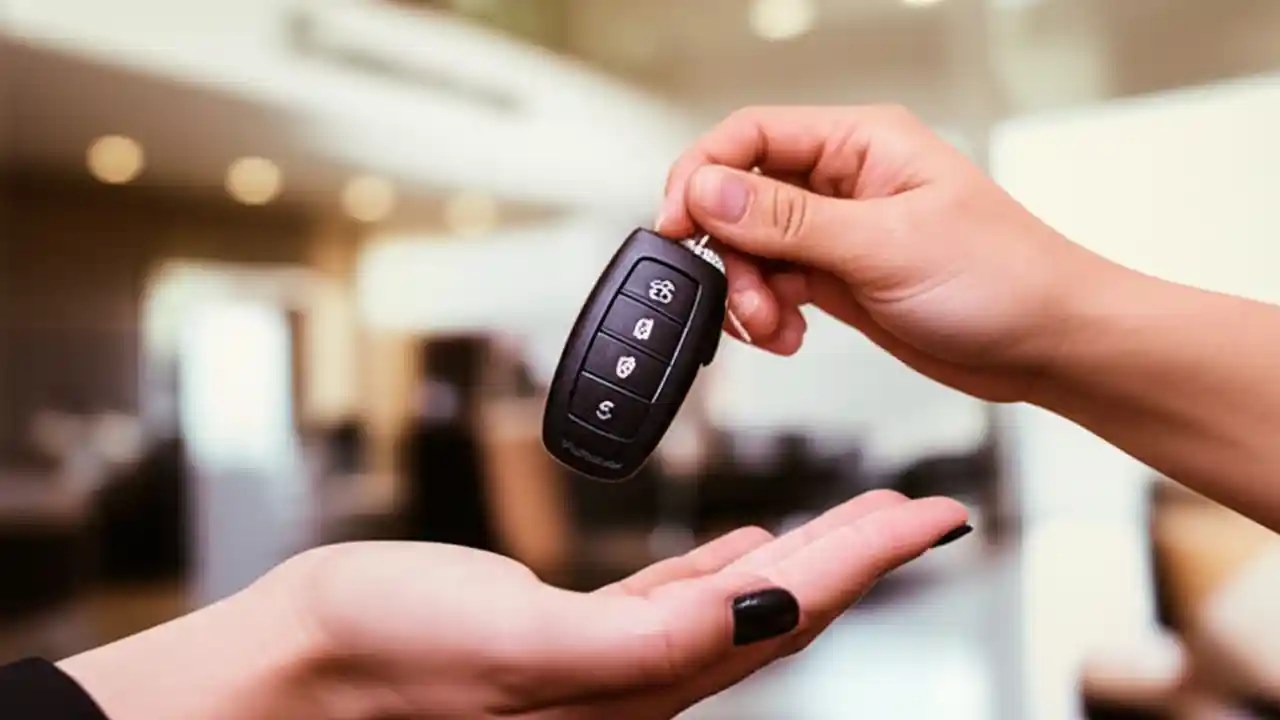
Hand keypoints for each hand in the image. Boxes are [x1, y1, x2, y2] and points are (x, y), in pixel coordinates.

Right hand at [61, 491, 967, 719]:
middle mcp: (642, 682)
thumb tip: (765, 609)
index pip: (786, 613)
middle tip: (919, 507)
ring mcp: (609, 660)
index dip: (868, 560)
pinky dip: (729, 565)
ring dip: (810, 553)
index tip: (930, 516)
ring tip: (862, 518)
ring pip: (743, 598)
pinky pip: (678, 600)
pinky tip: (754, 541)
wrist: (300, 669)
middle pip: (782, 606)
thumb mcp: (525, 645)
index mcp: (643, 688)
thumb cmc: (389, 657)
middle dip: (859, 553)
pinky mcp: (571, 634)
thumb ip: (650, 639)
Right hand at [657, 105, 1109, 401]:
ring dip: (748, 293)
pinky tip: (788, 335)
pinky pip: (775, 288)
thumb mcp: (885, 245)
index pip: (753, 136)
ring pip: (753, 251)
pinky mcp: (840, 278)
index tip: (678, 223)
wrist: (1048, 345)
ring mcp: (839, 232)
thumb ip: (790, 221)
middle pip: (742, 199)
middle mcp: (845, 182)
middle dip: (730, 253)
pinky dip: (767, 315)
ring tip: (773, 326)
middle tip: (740, 297)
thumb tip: (711, 191)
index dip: (703, 175)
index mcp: (862, 144)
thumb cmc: (1004, 278)